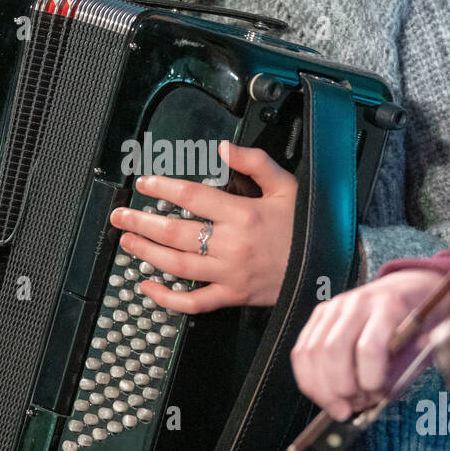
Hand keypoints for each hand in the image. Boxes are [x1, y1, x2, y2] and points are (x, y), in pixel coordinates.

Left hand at [109, 141, 296, 313]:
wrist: (328, 266)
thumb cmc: (306, 226)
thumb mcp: (287, 186)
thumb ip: (255, 163)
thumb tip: (224, 147)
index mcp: (243, 214)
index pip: (192, 198)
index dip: (163, 189)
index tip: (144, 184)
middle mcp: (232, 245)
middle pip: (175, 233)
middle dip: (142, 223)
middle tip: (121, 215)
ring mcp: (229, 274)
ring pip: (177, 266)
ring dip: (146, 253)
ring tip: (127, 241)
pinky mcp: (232, 296)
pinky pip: (193, 302)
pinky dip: (166, 298)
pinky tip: (148, 287)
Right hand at [290, 269, 449, 419]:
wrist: (409, 289)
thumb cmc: (418, 323)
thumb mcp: (424, 345)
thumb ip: (402, 372)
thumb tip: (376, 400)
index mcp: (389, 306)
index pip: (368, 348)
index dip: (369, 380)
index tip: (377, 396)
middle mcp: (357, 303)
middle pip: (332, 350)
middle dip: (339, 389)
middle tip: (352, 407)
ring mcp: (334, 307)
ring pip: (311, 352)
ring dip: (320, 388)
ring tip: (338, 405)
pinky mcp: (319, 315)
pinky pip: (301, 351)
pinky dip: (307, 378)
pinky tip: (322, 393)